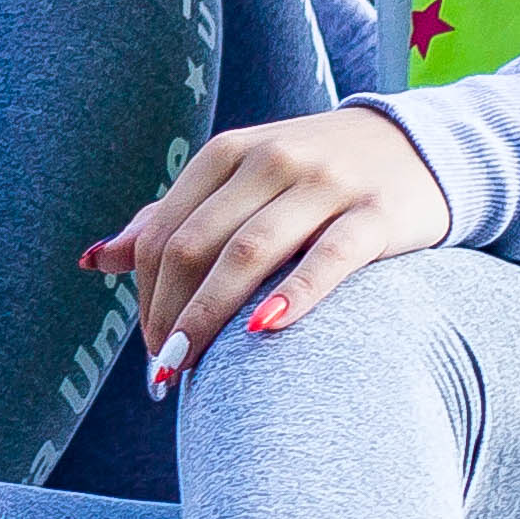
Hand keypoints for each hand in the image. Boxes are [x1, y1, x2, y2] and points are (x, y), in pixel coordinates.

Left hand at [83, 106, 449, 394]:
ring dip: (211, 314)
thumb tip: (96, 260)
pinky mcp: (379, 212)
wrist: (422, 148)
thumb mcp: (241, 179)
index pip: (165, 231)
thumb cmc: (313, 176)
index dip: (147, 294)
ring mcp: (326, 184)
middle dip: (171, 313)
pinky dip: (294, 293)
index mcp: (227, 153)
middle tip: (166, 370)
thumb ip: (173, 217)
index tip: (151, 347)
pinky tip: (263, 331)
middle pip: (196, 244)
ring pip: (249, 251)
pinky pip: (330, 256)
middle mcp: (270, 161)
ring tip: (192, 367)